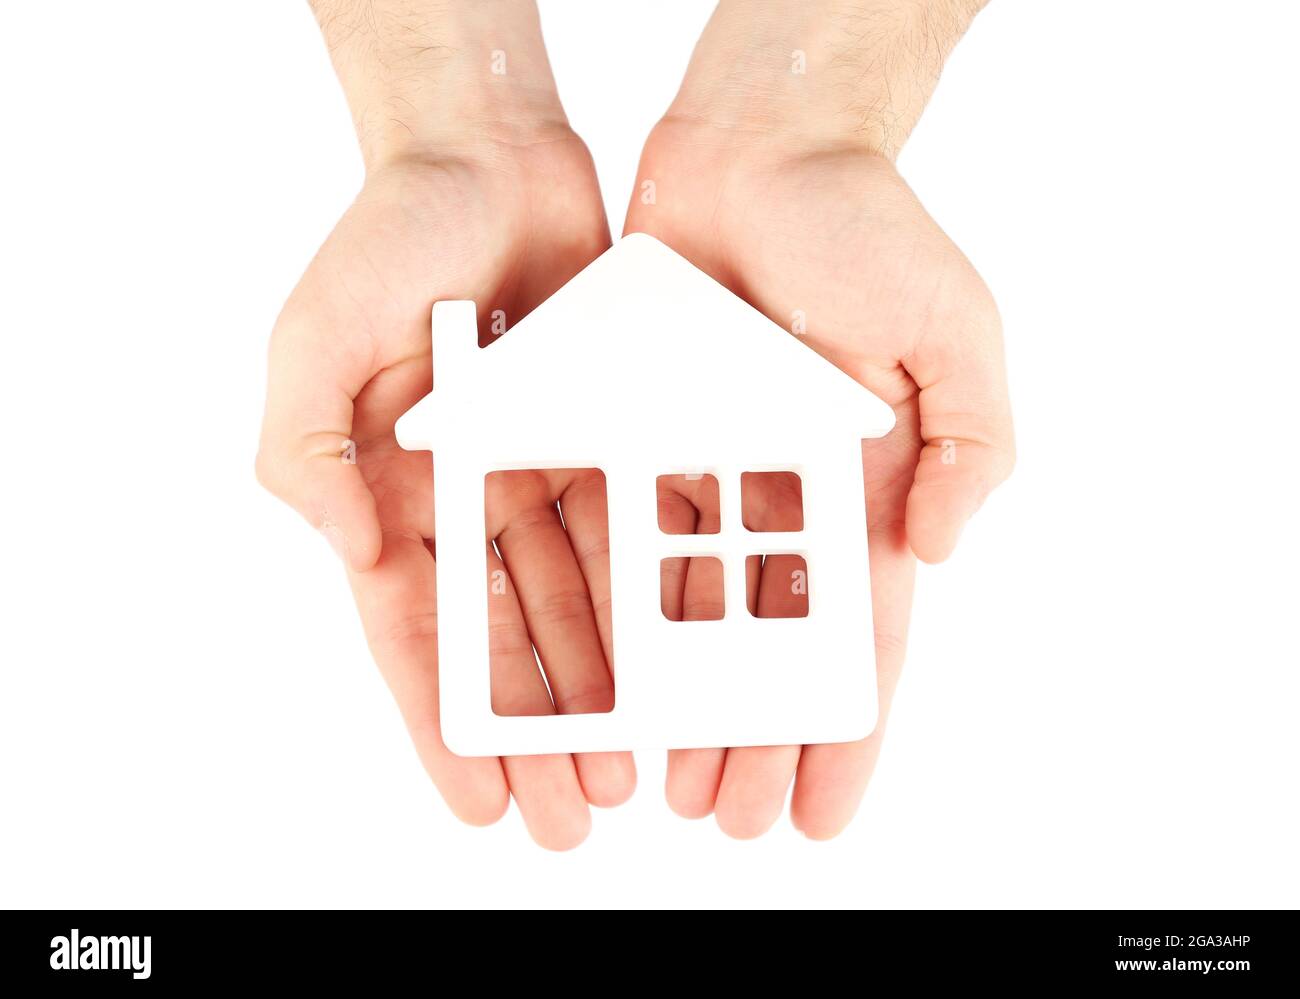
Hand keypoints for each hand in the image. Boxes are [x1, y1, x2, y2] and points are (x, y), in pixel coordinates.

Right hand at [256, 2, 630, 848]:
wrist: (491, 154)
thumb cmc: (390, 234)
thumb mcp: (312, 338)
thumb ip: (303, 452)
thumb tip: (349, 552)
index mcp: (390, 490)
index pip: (417, 635)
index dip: (445, 724)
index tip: (477, 804)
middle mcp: (467, 495)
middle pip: (505, 641)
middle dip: (534, 734)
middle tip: (570, 819)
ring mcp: (539, 469)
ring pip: (575, 605)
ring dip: (597, 691)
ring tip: (626, 774)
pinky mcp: (604, 435)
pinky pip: (630, 533)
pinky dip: (644, 603)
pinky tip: (666, 668)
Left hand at [626, 0, 1012, 838]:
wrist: (761, 142)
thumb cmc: (864, 227)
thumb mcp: (956, 333)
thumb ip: (972, 448)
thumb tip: (939, 553)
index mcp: (871, 486)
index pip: (859, 635)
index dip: (847, 728)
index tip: (825, 807)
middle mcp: (791, 490)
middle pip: (771, 644)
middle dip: (757, 736)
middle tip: (732, 821)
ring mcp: (717, 465)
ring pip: (696, 609)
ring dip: (687, 698)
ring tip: (667, 782)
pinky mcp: (648, 432)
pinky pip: (632, 535)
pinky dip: (627, 610)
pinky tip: (613, 676)